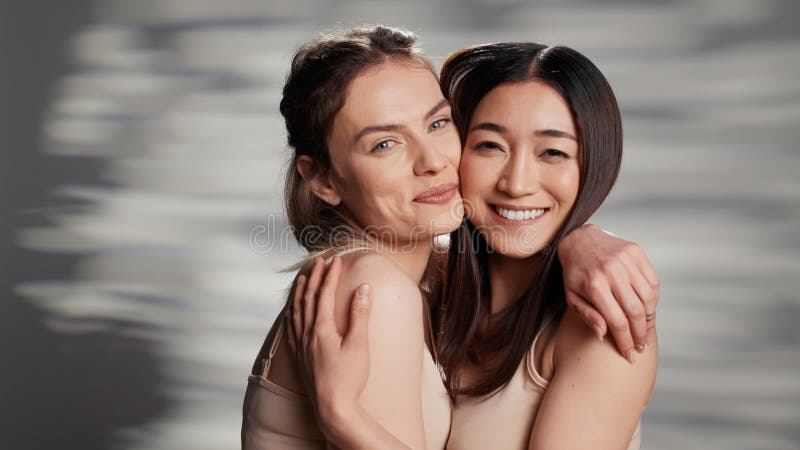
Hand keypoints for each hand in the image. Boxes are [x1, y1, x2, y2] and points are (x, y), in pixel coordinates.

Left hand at [286, 256, 373, 435]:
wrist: (333, 408)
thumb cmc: (349, 378)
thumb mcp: (359, 344)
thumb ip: (360, 314)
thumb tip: (364, 288)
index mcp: (321, 329)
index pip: (324, 294)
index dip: (330, 275)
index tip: (336, 260)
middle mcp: (307, 334)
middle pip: (307, 298)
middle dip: (314, 277)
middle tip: (320, 261)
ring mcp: (301, 346)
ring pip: (295, 311)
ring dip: (300, 291)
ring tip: (303, 277)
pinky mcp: (300, 357)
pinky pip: (290, 328)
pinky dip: (291, 313)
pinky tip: (291, 310)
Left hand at [558, 224, 658, 362]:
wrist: (579, 239)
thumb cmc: (575, 272)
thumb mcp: (571, 296)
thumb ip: (587, 316)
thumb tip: (603, 335)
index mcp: (594, 285)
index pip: (617, 321)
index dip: (625, 341)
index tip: (629, 354)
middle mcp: (612, 271)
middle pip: (635, 311)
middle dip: (640, 334)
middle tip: (640, 346)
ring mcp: (626, 260)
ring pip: (648, 297)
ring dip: (650, 318)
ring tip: (645, 331)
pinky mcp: (636, 252)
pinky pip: (652, 281)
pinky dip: (653, 298)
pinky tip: (648, 309)